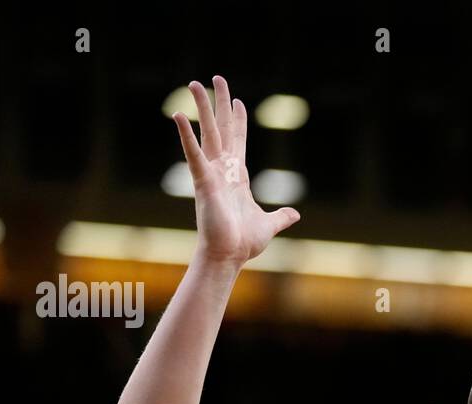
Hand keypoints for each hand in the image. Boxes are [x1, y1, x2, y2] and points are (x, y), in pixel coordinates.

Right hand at [173, 76, 300, 263]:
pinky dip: (185, 134)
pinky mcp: (203, 181)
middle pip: (222, 128)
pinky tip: (178, 115)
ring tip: (194, 82)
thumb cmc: (243, 242)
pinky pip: (193, 153)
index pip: (238, 140)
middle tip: (216, 78)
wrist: (229, 256)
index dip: (239, 120)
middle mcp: (223, 169)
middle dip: (219, 103)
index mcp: (237, 176)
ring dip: (201, 107)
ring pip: (207, 132)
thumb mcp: (269, 224)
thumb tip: (293, 215)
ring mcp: (211, 173)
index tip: (238, 101)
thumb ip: (281, 216)